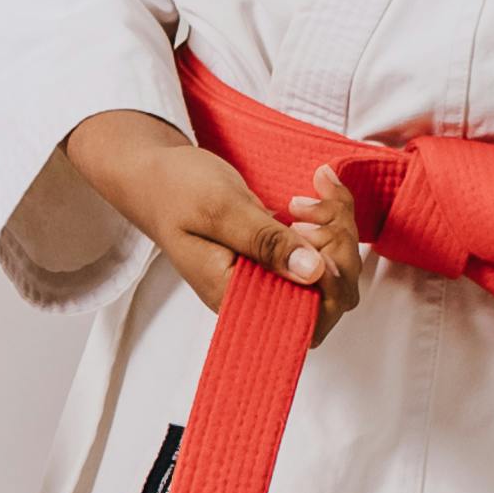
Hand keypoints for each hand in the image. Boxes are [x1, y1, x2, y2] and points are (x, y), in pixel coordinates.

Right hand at [63, 108, 361, 352]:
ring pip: (336, 269)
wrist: (156, 175)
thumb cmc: (175, 190)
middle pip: (333, 296)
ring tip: (312, 192)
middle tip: (309, 204)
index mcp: (237, 297)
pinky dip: (332, 215)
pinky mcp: (279, 256)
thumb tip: (312, 273)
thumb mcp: (220, 209)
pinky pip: (326, 247)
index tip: (313, 231)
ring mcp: (271, 276)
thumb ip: (265, 243)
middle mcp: (259, 295)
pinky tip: (319, 186)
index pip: (309, 318)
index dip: (330, 281)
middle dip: (338, 245)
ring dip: (337, 226)